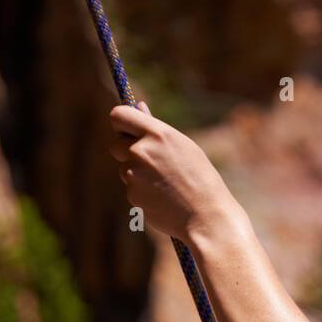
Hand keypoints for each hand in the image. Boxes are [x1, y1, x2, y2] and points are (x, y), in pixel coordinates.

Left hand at [108, 102, 237, 241]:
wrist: (205, 216)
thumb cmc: (200, 178)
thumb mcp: (183, 146)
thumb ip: (156, 129)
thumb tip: (138, 106)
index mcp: (157, 133)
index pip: (119, 116)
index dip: (120, 123)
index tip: (125, 130)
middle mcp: (141, 151)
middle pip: (115, 146)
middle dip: (126, 152)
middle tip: (149, 163)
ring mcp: (134, 174)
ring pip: (124, 170)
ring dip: (137, 175)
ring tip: (164, 185)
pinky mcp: (132, 195)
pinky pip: (131, 190)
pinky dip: (142, 193)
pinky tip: (163, 199)